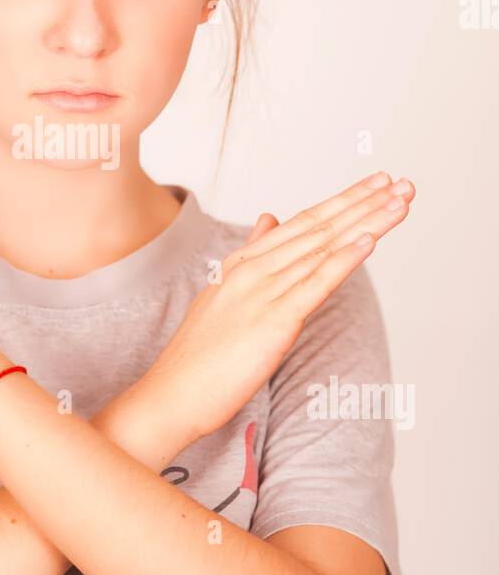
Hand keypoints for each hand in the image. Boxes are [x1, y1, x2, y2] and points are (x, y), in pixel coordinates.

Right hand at [147, 170, 415, 443]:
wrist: (173, 392)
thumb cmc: (199, 353)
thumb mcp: (224, 292)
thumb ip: (253, 254)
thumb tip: (270, 219)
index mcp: (244, 261)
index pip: (303, 222)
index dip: (343, 201)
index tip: (376, 183)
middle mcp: (254, 268)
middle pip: (318, 227)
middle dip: (363, 202)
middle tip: (401, 182)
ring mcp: (262, 292)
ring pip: (323, 248)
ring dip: (365, 221)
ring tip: (399, 200)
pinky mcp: (273, 321)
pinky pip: (315, 284)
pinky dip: (344, 259)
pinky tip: (369, 240)